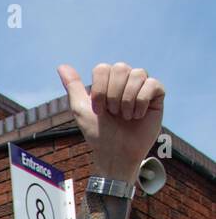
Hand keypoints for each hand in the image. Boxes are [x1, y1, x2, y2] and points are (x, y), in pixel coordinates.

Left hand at [58, 62, 163, 181]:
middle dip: (112, 95)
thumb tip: (61, 66)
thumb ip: (73, 87)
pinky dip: (141, 102)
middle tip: (113, 113)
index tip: (98, 110)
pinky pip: (152, 84)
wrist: (115, 153)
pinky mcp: (157, 95)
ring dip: (126, 100)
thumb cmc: (98, 133)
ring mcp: (142, 87)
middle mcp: (125, 80)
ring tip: (125, 116)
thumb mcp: (80, 109)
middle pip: (120, 67)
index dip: (99, 91)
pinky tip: (138, 116)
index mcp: (108, 82)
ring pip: (138, 73)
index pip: (103, 68)